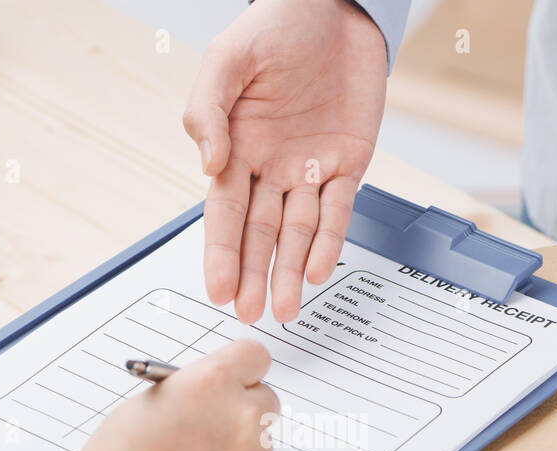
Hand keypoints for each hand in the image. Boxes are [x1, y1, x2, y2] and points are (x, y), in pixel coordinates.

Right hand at [7, 340, 278, 450]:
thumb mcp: (152, 400)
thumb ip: (196, 391)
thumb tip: (217, 395)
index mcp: (213, 383)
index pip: (255, 356)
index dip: (242, 368)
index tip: (234, 378)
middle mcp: (241, 418)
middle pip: (267, 400)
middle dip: (244, 407)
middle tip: (213, 422)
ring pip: (260, 443)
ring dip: (238, 446)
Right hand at [182, 0, 388, 322]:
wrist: (334, 8)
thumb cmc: (275, 27)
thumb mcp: (227, 60)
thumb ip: (208, 111)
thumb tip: (210, 166)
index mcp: (236, 148)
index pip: (225, 214)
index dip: (221, 253)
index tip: (218, 289)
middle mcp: (270, 167)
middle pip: (259, 233)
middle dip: (254, 275)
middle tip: (250, 314)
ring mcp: (309, 170)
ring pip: (297, 233)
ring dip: (290, 272)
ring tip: (285, 309)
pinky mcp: (347, 164)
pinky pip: (337, 210)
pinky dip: (328, 241)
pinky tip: (318, 271)